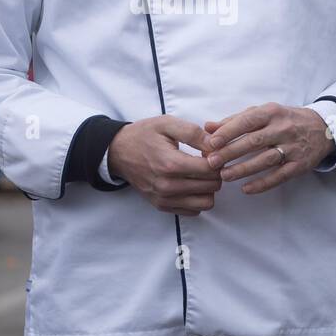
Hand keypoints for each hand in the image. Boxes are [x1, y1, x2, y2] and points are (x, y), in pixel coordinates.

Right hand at [107, 116, 222, 214]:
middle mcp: (168, 186)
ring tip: (200, 173)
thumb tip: (215, 144)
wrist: (118, 152)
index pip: (210, 169)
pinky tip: (191, 183)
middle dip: (215, 172)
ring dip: (209, 188)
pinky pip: (193, 210)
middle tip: (206, 161)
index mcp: (170, 164)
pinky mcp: (162, 206)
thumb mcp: (167, 124)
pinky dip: (197, 198)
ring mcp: (164, 199)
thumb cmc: (143, 135)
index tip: (210, 152)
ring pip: (206, 202)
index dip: (217, 159)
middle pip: (211, 186)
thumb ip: (193, 132)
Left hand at [201, 102, 335, 193]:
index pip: (247, 121)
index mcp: (272, 113)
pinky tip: (246, 189)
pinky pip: (279, 176)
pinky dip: (262, 184)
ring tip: (225, 176)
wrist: (323, 129)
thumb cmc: (285, 120)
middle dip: (231, 152)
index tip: (211, 143)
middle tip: (212, 162)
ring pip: (265, 160)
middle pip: (254, 141)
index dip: (228, 132)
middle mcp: (283, 129)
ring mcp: (293, 148)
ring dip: (243, 169)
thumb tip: (208, 127)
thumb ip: (235, 120)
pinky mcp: (300, 165)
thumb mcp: (263, 113)